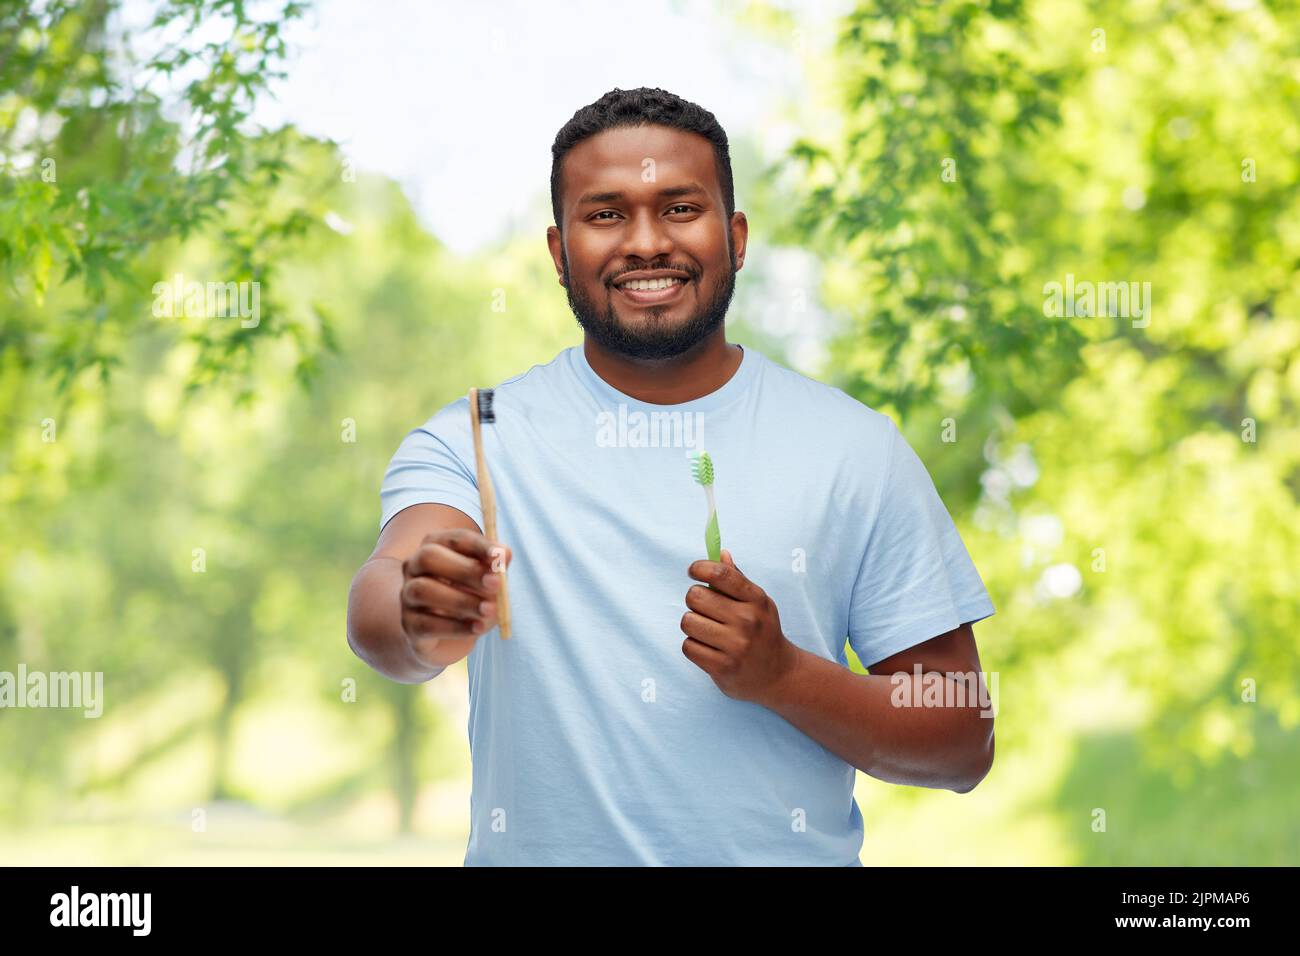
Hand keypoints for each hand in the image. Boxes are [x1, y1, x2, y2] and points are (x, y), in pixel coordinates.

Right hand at [400, 528, 511, 664]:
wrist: (448, 634)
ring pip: (422, 590)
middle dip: (464, 570)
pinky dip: (455, 627)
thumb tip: (504, 554)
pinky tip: (477, 628)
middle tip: (495, 584)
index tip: (501, 556)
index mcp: (436, 546)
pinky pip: (425, 623)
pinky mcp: (408, 625)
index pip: (454, 539)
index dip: (478, 546)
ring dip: (460, 600)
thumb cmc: (471, 596)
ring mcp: (407, 595)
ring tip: (488, 611)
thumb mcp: (488, 580)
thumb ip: (496, 568)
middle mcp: (414, 566)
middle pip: (429, 557)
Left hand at [681, 549, 798, 704]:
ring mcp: (736, 645)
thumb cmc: (763, 632)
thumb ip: (737, 579)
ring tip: (708, 631)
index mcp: (756, 599)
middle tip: (705, 609)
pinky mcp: (723, 667)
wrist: (779, 675)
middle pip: (695, 596)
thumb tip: (720, 553)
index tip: (693, 571)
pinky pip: (688, 647)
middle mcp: (747, 620)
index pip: (720, 573)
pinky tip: (709, 648)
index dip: (699, 568)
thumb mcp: (758, 603)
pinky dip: (694, 647)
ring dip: (692, 625)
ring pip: (688, 622)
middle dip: (695, 601)